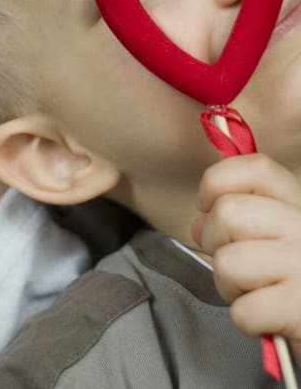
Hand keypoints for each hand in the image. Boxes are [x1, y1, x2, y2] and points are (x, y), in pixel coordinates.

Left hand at [191, 153, 300, 363]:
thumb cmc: (293, 281)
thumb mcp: (277, 238)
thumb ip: (240, 219)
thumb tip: (197, 224)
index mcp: (300, 205)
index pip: (256, 168)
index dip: (217, 181)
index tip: (207, 204)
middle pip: (228, 212)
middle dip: (215, 242)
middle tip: (236, 262)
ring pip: (227, 262)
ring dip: (230, 286)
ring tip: (254, 291)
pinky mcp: (299, 308)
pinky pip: (243, 310)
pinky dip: (247, 320)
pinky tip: (267, 318)